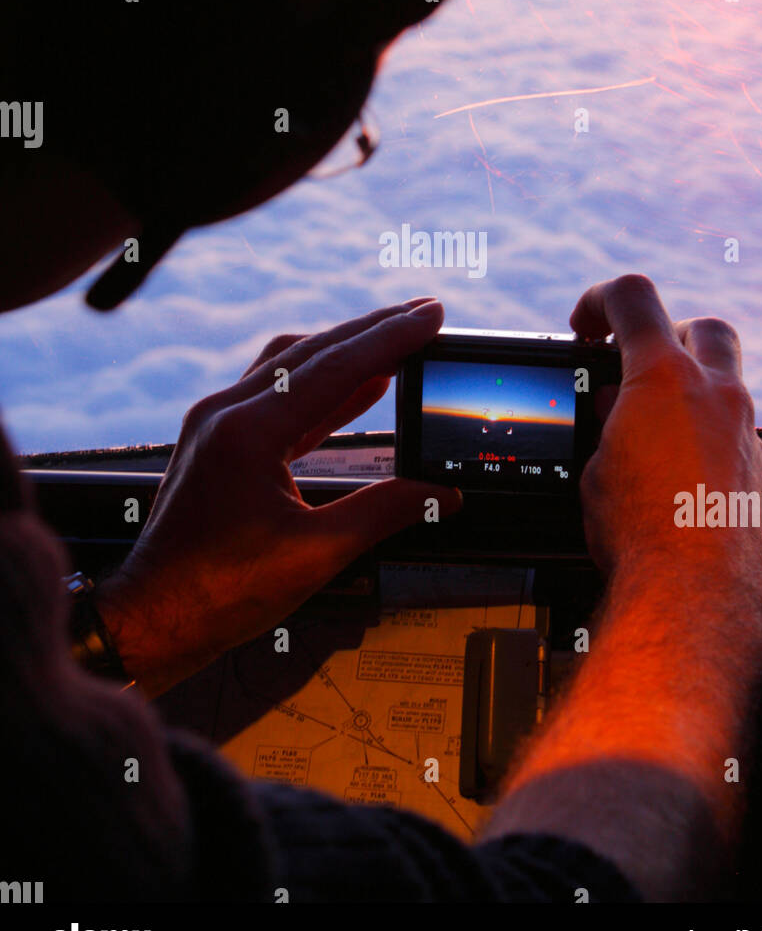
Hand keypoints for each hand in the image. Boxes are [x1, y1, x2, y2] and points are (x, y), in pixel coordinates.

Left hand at [97, 298, 459, 696]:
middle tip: (425, 313)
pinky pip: (277, 395)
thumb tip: (440, 493)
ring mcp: (216, 422)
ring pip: (291, 365)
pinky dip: (322, 386)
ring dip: (345, 350)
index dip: (390, 339)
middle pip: (313, 352)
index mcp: (248, 433)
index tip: (431, 315)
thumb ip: (384, 513)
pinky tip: (361, 387)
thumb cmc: (220, 593)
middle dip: (373, 330)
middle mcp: (226, 412)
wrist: (152, 617)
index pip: (335, 369)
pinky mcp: (217, 440)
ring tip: (398, 341)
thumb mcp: (314, 555)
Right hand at [572, 274, 761, 607]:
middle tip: (635, 365)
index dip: (599, 300)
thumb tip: (616, 410)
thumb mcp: (596, 466)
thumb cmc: (640, 537)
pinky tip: (673, 475)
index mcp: (665, 378)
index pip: (634, 298)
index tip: (585, 326)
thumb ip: (610, 421)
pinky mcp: (758, 475)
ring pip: (726, 386)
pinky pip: (732, 437)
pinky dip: (703, 441)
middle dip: (668, 336)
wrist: (692, 597)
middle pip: (704, 327)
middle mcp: (717, 395)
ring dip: (688, 394)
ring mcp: (746, 434)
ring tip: (647, 431)